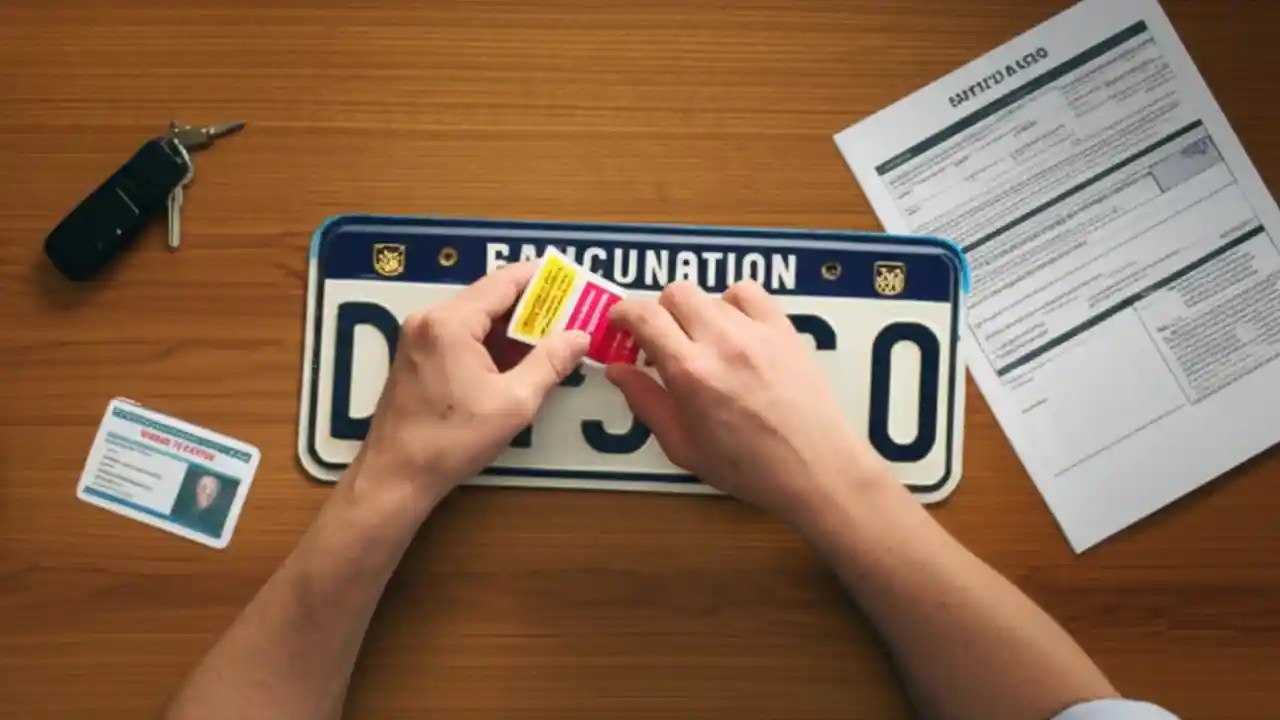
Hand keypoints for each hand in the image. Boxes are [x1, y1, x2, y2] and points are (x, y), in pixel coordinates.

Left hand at [355, 263, 589, 508]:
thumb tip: (579, 336)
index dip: (541, 278)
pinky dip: (489, 342)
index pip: (504, 282)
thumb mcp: (514, 403)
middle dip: (531, 305)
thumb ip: (549, 363)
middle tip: (569, 314)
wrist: (396, 475)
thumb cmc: (453, 440)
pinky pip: (460, 335)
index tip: (572, 280)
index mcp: (450, 322)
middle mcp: (429, 319)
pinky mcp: (415, 356)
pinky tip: (516, 358)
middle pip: (489, 297)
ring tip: (551, 337)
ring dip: (511, 326)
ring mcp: (418, 337)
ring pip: (475, 317)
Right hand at [606, 281, 894, 524]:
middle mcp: (721, 341)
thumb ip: (646, 402)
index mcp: (690, 372)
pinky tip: (734, 330)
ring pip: (710, 293)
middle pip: (675, 293)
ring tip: (702, 342)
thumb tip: (618, 369)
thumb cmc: (747, 468)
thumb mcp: (683, 446)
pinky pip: (748, 293)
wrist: (815, 467)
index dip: (623, 313)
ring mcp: (756, 330)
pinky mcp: (783, 328)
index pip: (644, 315)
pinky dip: (732, 303)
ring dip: (696, 311)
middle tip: (660, 340)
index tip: (619, 323)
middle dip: (659, 312)